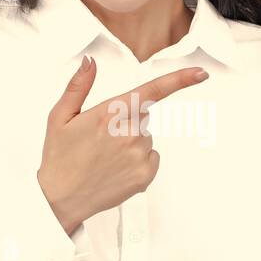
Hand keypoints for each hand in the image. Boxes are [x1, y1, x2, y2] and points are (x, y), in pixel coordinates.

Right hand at [36, 56, 208, 233]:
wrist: (60, 198)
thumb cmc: (59, 156)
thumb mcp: (60, 116)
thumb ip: (78, 86)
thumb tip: (90, 61)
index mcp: (109, 113)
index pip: (152, 91)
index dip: (180, 80)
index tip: (201, 73)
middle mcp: (129, 132)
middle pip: (143, 115)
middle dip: (126, 121)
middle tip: (100, 139)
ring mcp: (139, 155)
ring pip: (146, 137)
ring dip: (131, 143)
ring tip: (105, 158)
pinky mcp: (145, 175)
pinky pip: (151, 157)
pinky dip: (138, 162)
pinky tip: (116, 169)